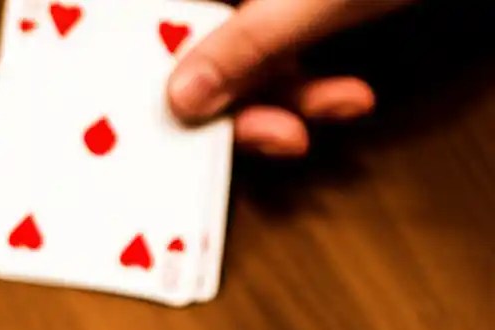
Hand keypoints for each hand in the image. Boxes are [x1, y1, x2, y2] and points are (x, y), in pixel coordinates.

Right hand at [167, 0, 414, 156]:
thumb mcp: (314, 2)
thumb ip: (246, 48)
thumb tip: (181, 97)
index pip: (166, 22)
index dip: (162, 70)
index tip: (177, 118)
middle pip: (201, 49)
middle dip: (239, 101)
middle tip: (273, 135)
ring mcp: (268, 1)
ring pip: (248, 63)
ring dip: (286, 104)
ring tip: (327, 119)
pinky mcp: (303, 13)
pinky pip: (286, 63)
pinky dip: (313, 92)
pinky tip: (348, 99)